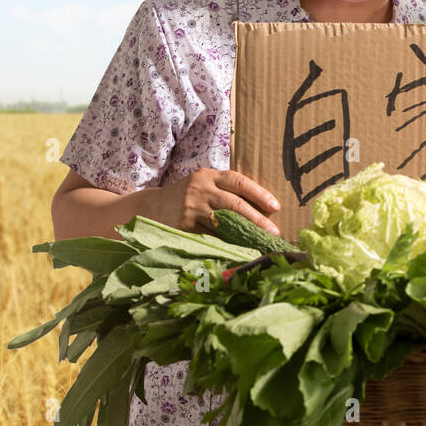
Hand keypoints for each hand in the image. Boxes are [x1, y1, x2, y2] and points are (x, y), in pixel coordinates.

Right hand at [154, 168, 281, 235]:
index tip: (275, 206)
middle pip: (234, 204)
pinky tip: (238, 249)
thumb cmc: (186, 196)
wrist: (150, 207)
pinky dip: (226, 243)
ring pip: (224, 222)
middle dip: (257, 219)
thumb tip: (261, 208)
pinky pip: (210, 236)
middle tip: (273, 230)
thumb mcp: (203, 185)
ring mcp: (191, 208)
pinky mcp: (184, 226)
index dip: (259, 194)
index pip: (239, 181)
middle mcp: (200, 189)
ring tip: (260, 242)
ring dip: (244, 234)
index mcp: (208, 176)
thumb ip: (225, 190)